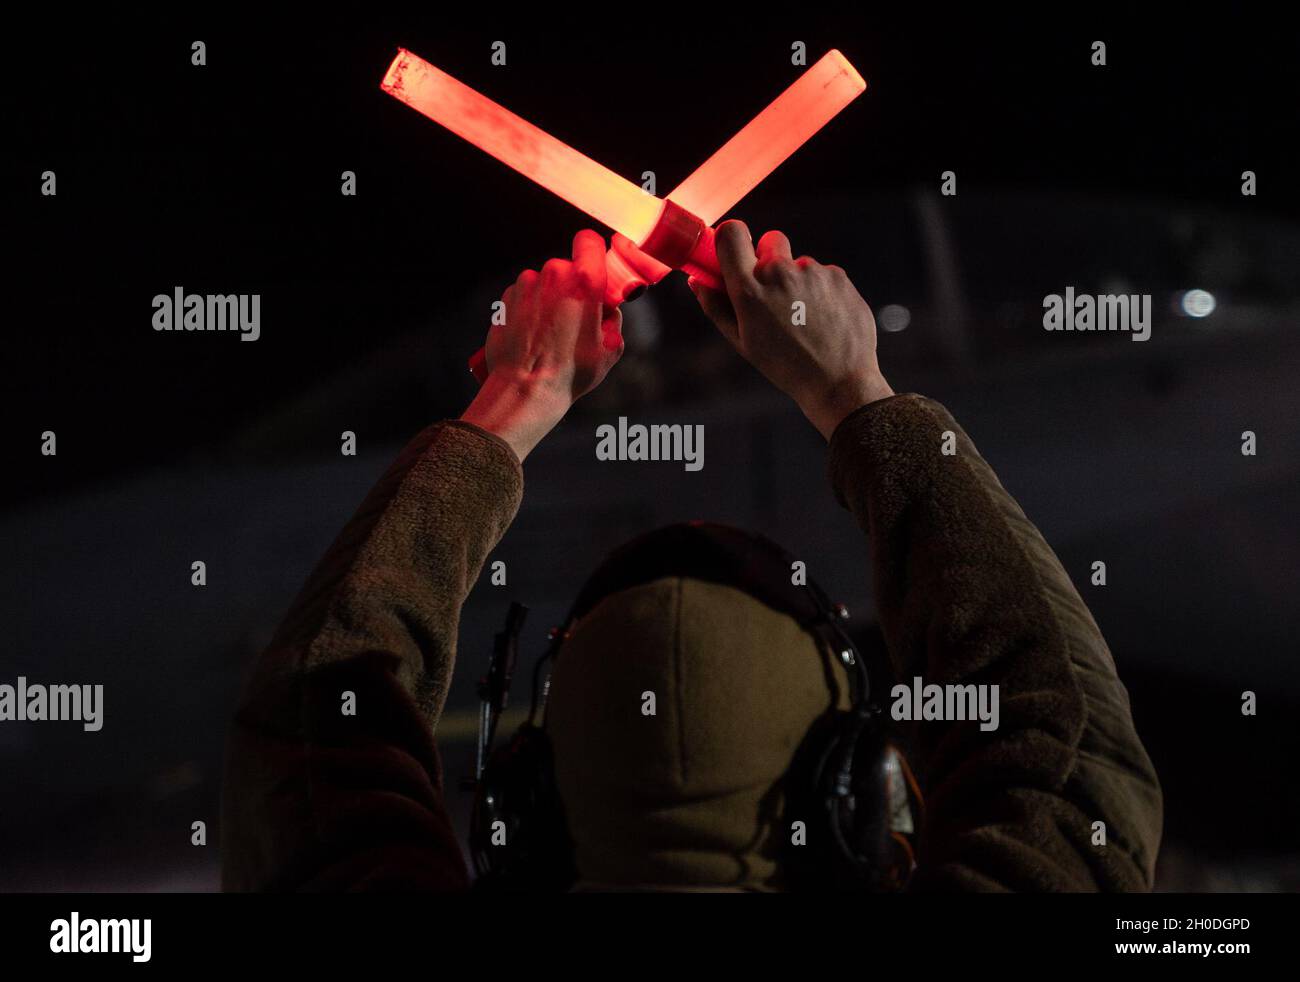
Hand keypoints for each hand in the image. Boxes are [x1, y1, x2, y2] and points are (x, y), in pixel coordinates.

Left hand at [461, 230, 623, 460]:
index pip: (589, 241)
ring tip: (551, 332)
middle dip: (573, 286)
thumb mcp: (611, 348)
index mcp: (584, 282)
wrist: (526, 389)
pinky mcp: (506, 297)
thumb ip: (614, 318)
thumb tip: (608, 309)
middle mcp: (554, 275)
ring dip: (550, 298)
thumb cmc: (570, 372)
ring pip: (544, 281)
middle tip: (576, 316)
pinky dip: (530, 307)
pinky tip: (533, 333)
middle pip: (567, 266)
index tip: (596, 271)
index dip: (593, 254)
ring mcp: (527, 284)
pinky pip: (525, 293)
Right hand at [689, 220, 893, 439]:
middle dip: (769, 259)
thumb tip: (697, 280)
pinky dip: (821, 289)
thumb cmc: (785, 365)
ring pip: (798, 262)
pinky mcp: (838, 276)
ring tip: (804, 317)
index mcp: (750, 290)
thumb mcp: (742, 342)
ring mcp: (813, 272)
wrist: (838, 382)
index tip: (735, 252)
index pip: (731, 234)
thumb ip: (716, 306)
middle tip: (774, 293)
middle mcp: (780, 274)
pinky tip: (823, 317)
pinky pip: (822, 272)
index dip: (732, 238)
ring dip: (797, 280)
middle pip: (770, 241)